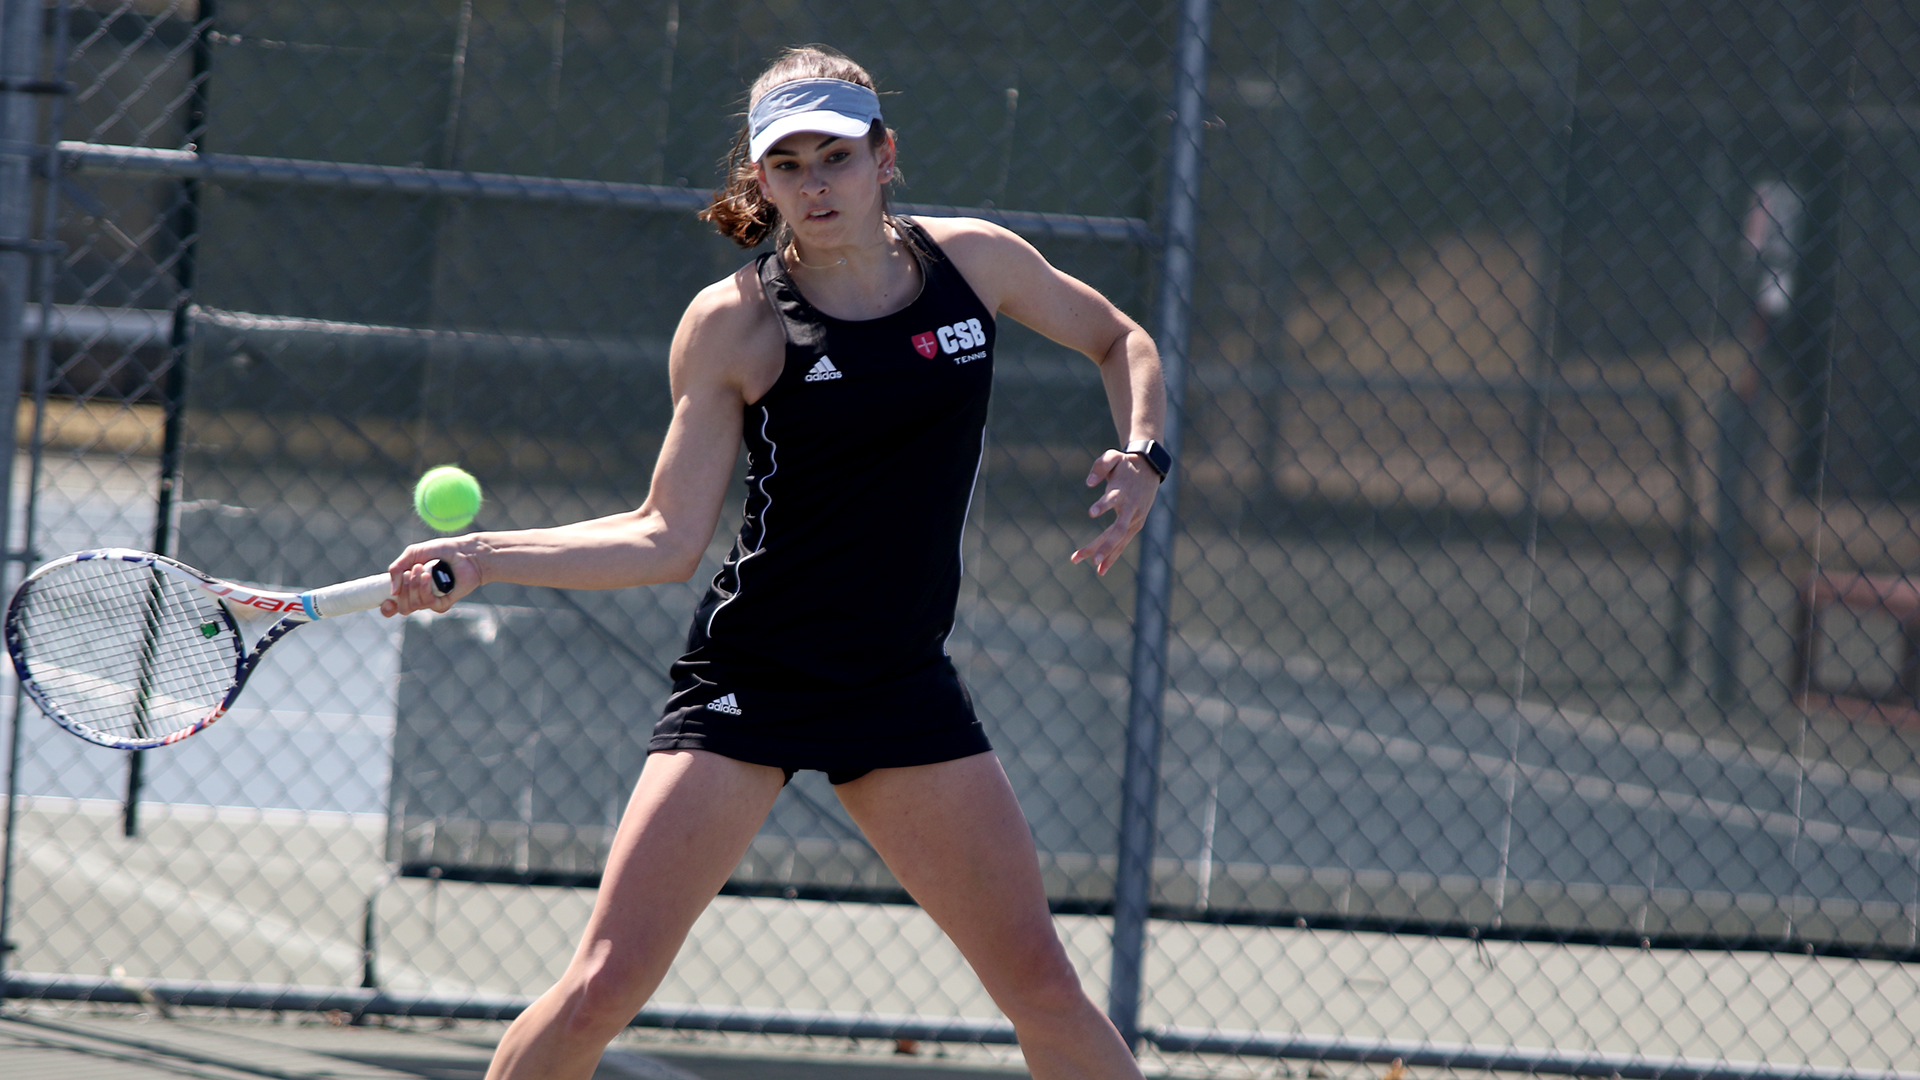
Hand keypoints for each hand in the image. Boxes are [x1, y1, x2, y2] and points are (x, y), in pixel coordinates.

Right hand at [381, 537, 482, 616]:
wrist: (465, 552)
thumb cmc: (440, 551)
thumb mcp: (413, 554)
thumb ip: (396, 569)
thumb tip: (392, 592)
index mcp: (408, 587)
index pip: (392, 606)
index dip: (387, 608)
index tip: (388, 600)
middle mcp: (418, 597)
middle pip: (402, 608)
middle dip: (403, 589)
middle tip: (411, 571)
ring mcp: (431, 601)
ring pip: (413, 606)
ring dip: (414, 586)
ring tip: (423, 570)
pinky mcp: (443, 603)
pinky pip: (428, 604)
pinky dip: (425, 589)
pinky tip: (429, 576)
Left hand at [1070, 449, 1159, 575]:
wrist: (1149, 468)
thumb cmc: (1126, 464)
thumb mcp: (1113, 457)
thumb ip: (1100, 466)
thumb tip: (1089, 483)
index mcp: (1124, 491)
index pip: (1113, 499)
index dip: (1103, 505)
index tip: (1091, 512)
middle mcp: (1131, 509)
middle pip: (1117, 530)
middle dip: (1104, 545)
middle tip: (1090, 558)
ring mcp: (1134, 520)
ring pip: (1118, 541)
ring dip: (1104, 555)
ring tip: (1089, 566)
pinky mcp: (1134, 525)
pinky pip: (1122, 544)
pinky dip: (1112, 556)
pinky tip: (1101, 570)